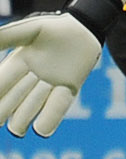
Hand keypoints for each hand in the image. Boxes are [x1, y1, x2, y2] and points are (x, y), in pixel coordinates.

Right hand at [0, 13, 103, 137]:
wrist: (85, 28)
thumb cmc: (55, 28)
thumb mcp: (30, 30)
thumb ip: (7, 37)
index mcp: (17, 64)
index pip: (2, 83)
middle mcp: (30, 79)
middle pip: (13, 100)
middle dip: (3, 111)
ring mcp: (49, 85)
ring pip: (32, 107)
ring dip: (23, 118)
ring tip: (17, 130)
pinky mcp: (68, 88)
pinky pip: (58, 106)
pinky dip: (50, 118)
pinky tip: (41, 131)